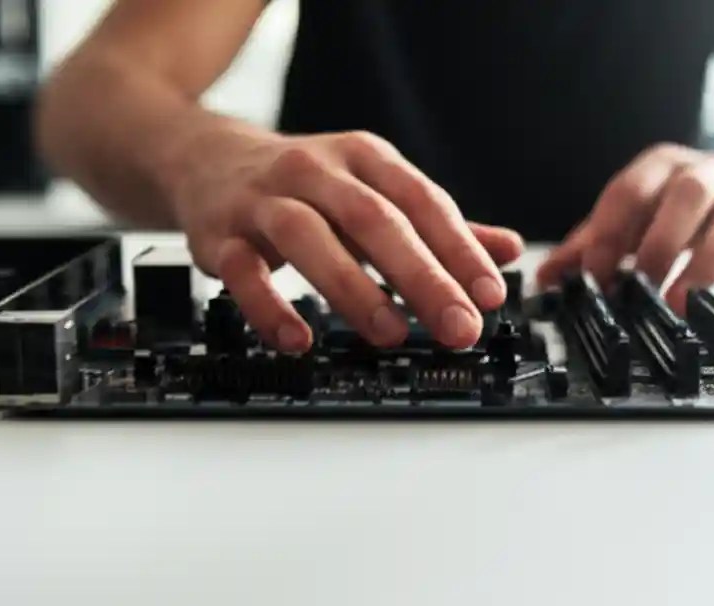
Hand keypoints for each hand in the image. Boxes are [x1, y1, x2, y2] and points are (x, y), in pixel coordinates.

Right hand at [172, 130, 523, 351]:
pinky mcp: (220, 234)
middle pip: (375, 221)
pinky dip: (270, 306)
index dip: (460, 249)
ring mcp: (263, 200)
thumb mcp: (374, 190)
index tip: (490, 294)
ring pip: (309, 239)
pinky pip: (243, 271)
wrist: (206, 158)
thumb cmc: (306, 184)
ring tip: (392, 334)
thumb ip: (438, 226)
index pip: (422, 202)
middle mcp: (315, 171)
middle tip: (458, 325)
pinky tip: (298, 339)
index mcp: (364, 158)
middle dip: (423, 277)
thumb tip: (508, 251)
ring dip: (355, 289)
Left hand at [536, 144, 713, 314]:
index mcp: (665, 167)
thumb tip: (547, 278)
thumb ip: (598, 242)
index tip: (592, 276)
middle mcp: (710, 173)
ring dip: (705, 265)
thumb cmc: (699, 209)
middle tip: (640, 292)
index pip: (630, 191)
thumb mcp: (647, 215)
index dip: (609, 234)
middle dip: (660, 244)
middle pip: (686, 196)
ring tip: (681, 308)